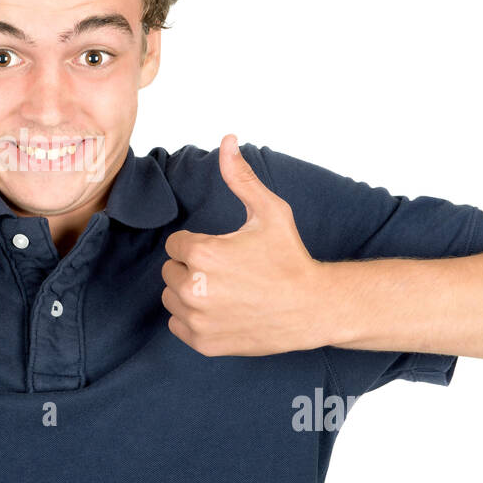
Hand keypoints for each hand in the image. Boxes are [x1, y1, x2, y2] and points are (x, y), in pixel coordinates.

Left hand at [161, 134, 333, 356]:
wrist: (312, 308)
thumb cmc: (290, 258)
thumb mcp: (269, 212)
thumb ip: (240, 177)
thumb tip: (227, 140)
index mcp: (201, 253)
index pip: (175, 245)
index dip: (200, 245)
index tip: (226, 253)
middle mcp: (192, 288)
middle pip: (170, 270)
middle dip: (193, 268)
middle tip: (228, 272)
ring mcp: (196, 319)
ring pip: (171, 297)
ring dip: (189, 292)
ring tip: (225, 291)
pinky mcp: (202, 342)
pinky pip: (177, 325)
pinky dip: (193, 319)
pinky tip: (221, 311)